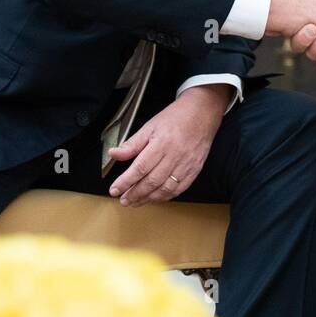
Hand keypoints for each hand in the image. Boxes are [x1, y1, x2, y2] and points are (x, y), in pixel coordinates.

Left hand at [106, 83, 226, 205]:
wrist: (202, 114)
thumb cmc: (175, 118)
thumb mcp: (149, 127)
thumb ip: (131, 144)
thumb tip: (113, 154)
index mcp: (161, 143)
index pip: (140, 168)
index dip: (125, 182)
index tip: (114, 190)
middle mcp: (174, 156)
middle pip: (152, 181)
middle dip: (135, 194)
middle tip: (123, 200)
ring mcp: (186, 165)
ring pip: (165, 189)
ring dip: (148, 199)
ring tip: (136, 202)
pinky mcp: (195, 170)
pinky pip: (179, 189)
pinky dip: (165, 197)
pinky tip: (155, 198)